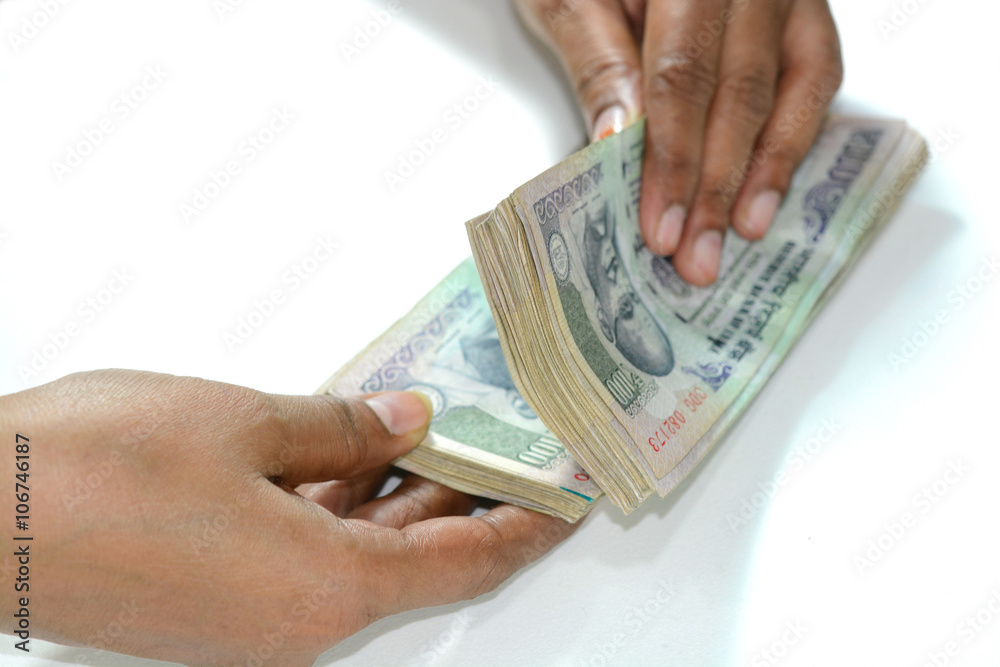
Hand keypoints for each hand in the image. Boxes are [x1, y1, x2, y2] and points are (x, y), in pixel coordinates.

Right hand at [0, 370, 576, 665]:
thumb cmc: (94, 469)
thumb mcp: (247, 423)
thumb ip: (344, 427)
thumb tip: (406, 423)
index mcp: (326, 588)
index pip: (465, 560)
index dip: (525, 523)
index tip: (570, 496)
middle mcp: (297, 625)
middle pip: (417, 559)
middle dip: (466, 498)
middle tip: (509, 445)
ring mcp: (252, 624)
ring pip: (361, 556)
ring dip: (401, 498)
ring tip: (441, 436)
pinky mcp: (214, 607)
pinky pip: (308, 557)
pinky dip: (342, 508)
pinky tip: (352, 457)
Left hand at [514, 0, 842, 284]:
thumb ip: (598, 57)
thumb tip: (621, 142)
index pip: (683, 76)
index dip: (673, 159)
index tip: (659, 225)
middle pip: (740, 91)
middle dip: (716, 185)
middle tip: (696, 256)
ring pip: (793, 83)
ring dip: (768, 168)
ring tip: (743, 231)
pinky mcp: (798, 4)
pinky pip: (815, 67)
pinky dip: (797, 129)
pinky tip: (771, 181)